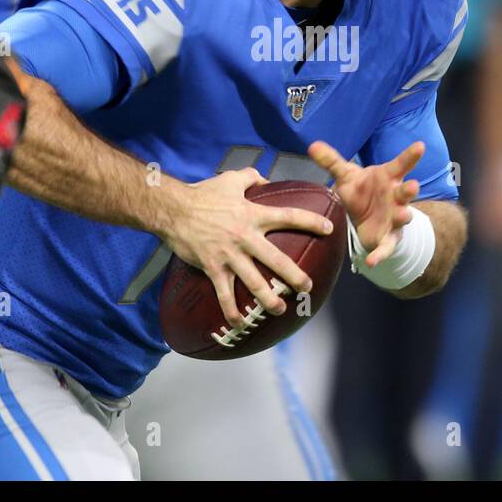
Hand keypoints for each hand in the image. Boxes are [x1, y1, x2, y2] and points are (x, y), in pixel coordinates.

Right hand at [158, 168, 328, 328]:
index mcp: (253, 215)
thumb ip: (250, 178)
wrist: (173, 209)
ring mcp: (230, 255)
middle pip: (277, 259)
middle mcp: (245, 237)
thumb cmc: (203, 194)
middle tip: (307, 286)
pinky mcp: (214, 268)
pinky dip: (232, 311)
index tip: (328, 229)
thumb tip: (263, 178)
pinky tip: (240, 323)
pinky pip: (224, 294)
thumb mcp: (230, 180)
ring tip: (280, 309)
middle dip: (294, 276)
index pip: (288, 216)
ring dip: (269, 299)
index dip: (310, 222)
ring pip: (254, 282)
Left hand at [308, 140, 421, 267]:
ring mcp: (395, 218)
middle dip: (410, 190)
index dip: (410, 156)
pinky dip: (380, 255)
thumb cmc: (362, 191)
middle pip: (406, 192)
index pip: (400, 165)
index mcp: (388, 178)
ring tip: (404, 215)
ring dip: (404, 216)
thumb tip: (312, 144)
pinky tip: (371, 262)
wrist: (366, 219)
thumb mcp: (346, 175)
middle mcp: (396, 197)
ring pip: (403, 217)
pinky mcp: (388, 238)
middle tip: (413, 185)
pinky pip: (386, 248)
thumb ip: (331, 161)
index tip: (420, 145)